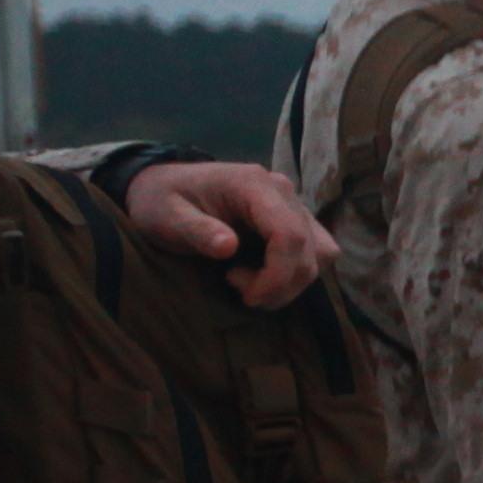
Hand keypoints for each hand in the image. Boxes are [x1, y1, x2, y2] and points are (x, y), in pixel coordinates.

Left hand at [123, 158, 336, 308]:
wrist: (164, 186)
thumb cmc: (162, 201)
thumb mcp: (167, 216)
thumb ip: (197, 230)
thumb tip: (229, 247)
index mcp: (254, 185)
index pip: (289, 234)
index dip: (278, 275)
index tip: (249, 297)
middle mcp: (283, 191)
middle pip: (311, 250)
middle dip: (281, 284)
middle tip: (240, 292)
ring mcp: (293, 205)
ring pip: (320, 253)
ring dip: (291, 281)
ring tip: (250, 284)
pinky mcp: (294, 220)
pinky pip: (315, 251)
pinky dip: (294, 272)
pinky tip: (261, 275)